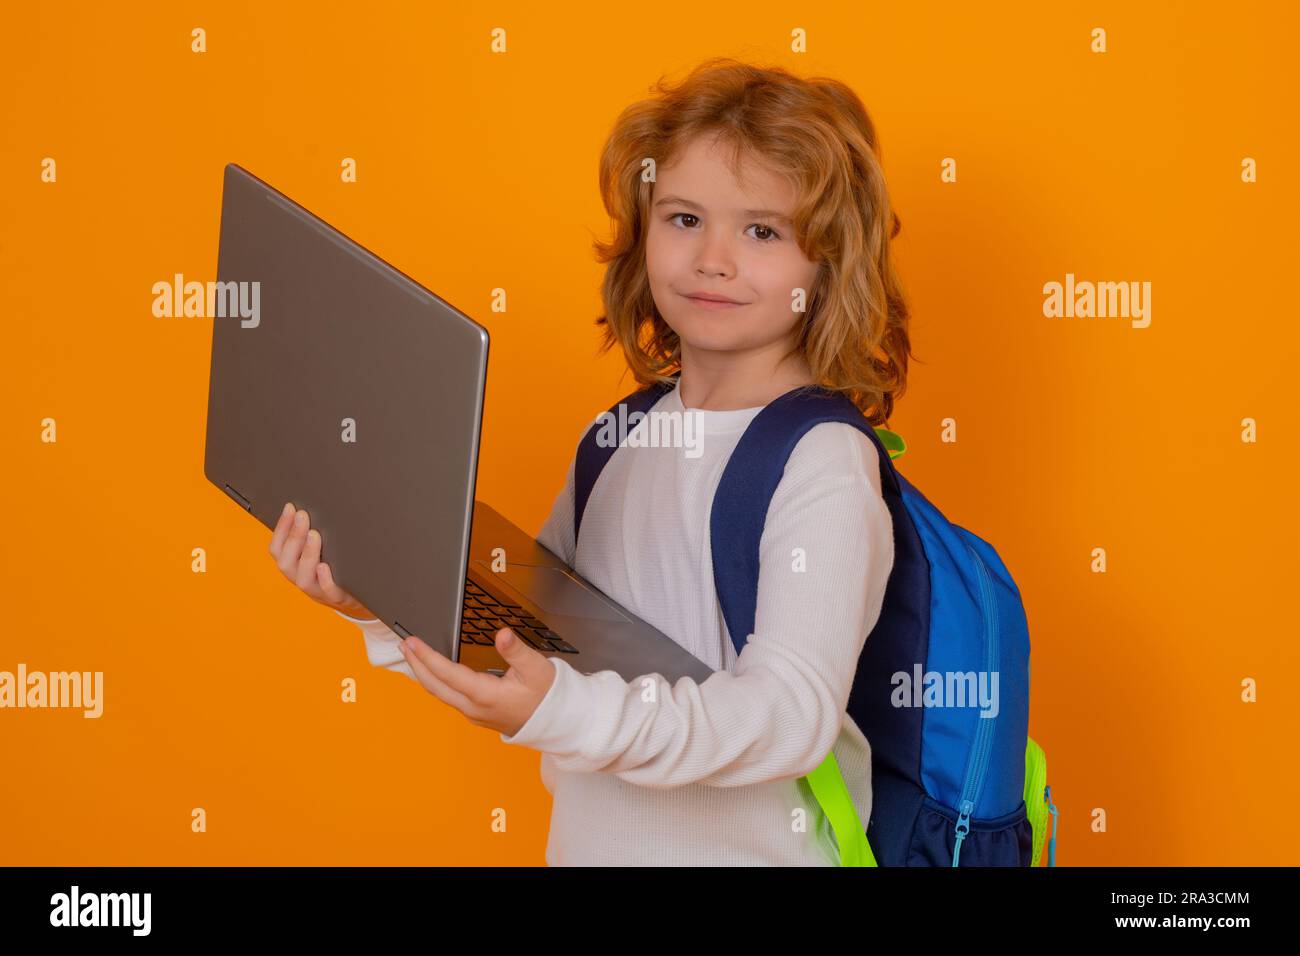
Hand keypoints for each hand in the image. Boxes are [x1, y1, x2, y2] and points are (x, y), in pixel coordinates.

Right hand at [269, 501, 375, 618]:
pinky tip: (325, 566)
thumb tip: (311, 506)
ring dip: (307, 554)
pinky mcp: (337, 598)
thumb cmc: (336, 569)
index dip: (281, 528)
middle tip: (303, 516)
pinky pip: (328, 592)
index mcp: (293, 566)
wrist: (356, 597)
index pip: (277, 549)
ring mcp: (318, 591)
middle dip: (293, 537)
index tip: (290, 507)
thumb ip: (311, 534)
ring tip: (314, 535)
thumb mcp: (320, 552)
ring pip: (304, 578)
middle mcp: (301, 579)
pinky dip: (325, 580)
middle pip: (287, 562)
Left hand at [398, 627, 556, 736]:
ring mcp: (474, 713)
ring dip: (423, 673)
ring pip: (440, 693)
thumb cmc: (548, 696)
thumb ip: (516, 650)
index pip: (447, 673)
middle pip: (435, 686)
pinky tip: (433, 673)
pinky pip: (448, 697)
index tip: (413, 641)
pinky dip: (436, 682)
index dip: (427, 656)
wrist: (556, 722)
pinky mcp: (477, 714)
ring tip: (413, 655)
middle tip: (403, 644)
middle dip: (416, 664)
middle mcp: (474, 707)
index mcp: (486, 695)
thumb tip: (502, 634)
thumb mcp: (537, 668)